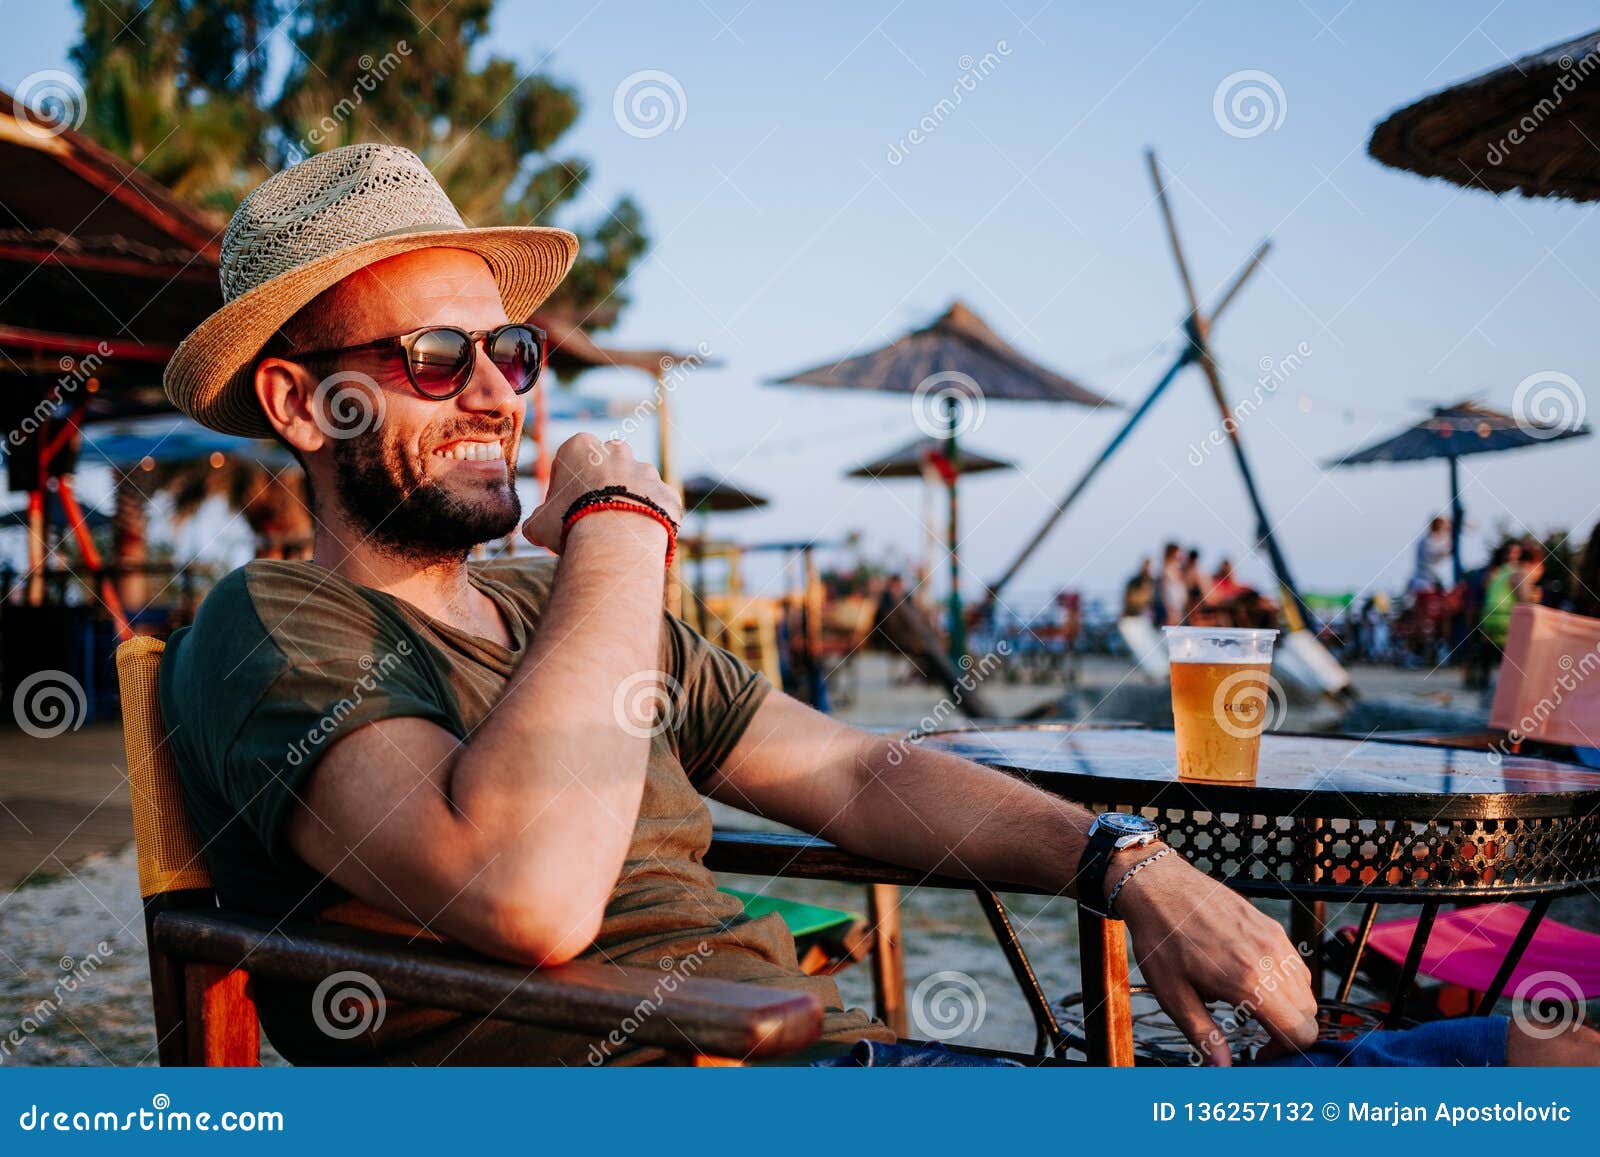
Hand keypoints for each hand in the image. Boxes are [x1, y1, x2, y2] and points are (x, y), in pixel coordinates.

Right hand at [523, 434, 682, 551]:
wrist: (615, 538)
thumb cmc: (570, 524)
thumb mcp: (538, 524)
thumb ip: (537, 519)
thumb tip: (535, 527)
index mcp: (581, 447)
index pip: (569, 460)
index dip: (564, 486)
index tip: (563, 509)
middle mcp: (616, 451)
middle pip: (606, 466)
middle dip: (600, 487)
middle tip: (592, 517)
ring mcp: (645, 470)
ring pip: (634, 484)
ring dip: (627, 502)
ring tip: (617, 532)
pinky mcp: (666, 492)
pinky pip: (657, 506)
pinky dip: (650, 519)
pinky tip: (637, 539)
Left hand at [1116, 851, 1319, 1065]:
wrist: (1158, 885)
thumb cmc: (1161, 939)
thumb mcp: (1173, 994)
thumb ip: (1203, 1034)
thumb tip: (1222, 1068)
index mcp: (1248, 982)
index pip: (1299, 1032)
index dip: (1285, 1053)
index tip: (1260, 1054)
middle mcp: (1271, 959)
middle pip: (1309, 1014)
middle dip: (1289, 1033)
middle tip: (1258, 1037)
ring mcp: (1274, 939)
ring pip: (1306, 989)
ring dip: (1290, 1008)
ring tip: (1254, 1009)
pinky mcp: (1271, 925)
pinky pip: (1295, 964)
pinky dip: (1287, 982)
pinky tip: (1255, 982)